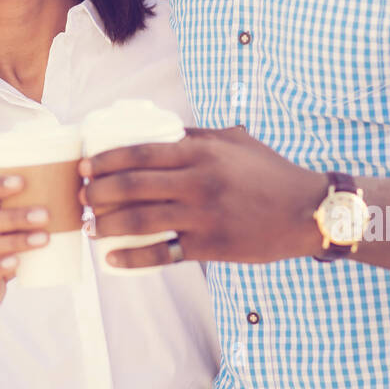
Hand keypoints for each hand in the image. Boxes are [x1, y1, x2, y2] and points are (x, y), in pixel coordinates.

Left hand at [78, 125, 319, 267]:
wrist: (308, 211)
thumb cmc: (270, 172)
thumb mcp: (235, 140)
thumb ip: (197, 135)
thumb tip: (160, 129)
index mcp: (202, 152)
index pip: (140, 152)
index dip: (106, 160)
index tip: (84, 166)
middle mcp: (199, 182)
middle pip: (133, 186)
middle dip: (98, 193)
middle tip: (81, 197)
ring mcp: (204, 216)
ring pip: (142, 221)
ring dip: (108, 225)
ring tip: (90, 227)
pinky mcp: (212, 246)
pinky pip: (164, 254)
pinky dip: (134, 258)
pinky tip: (112, 259)